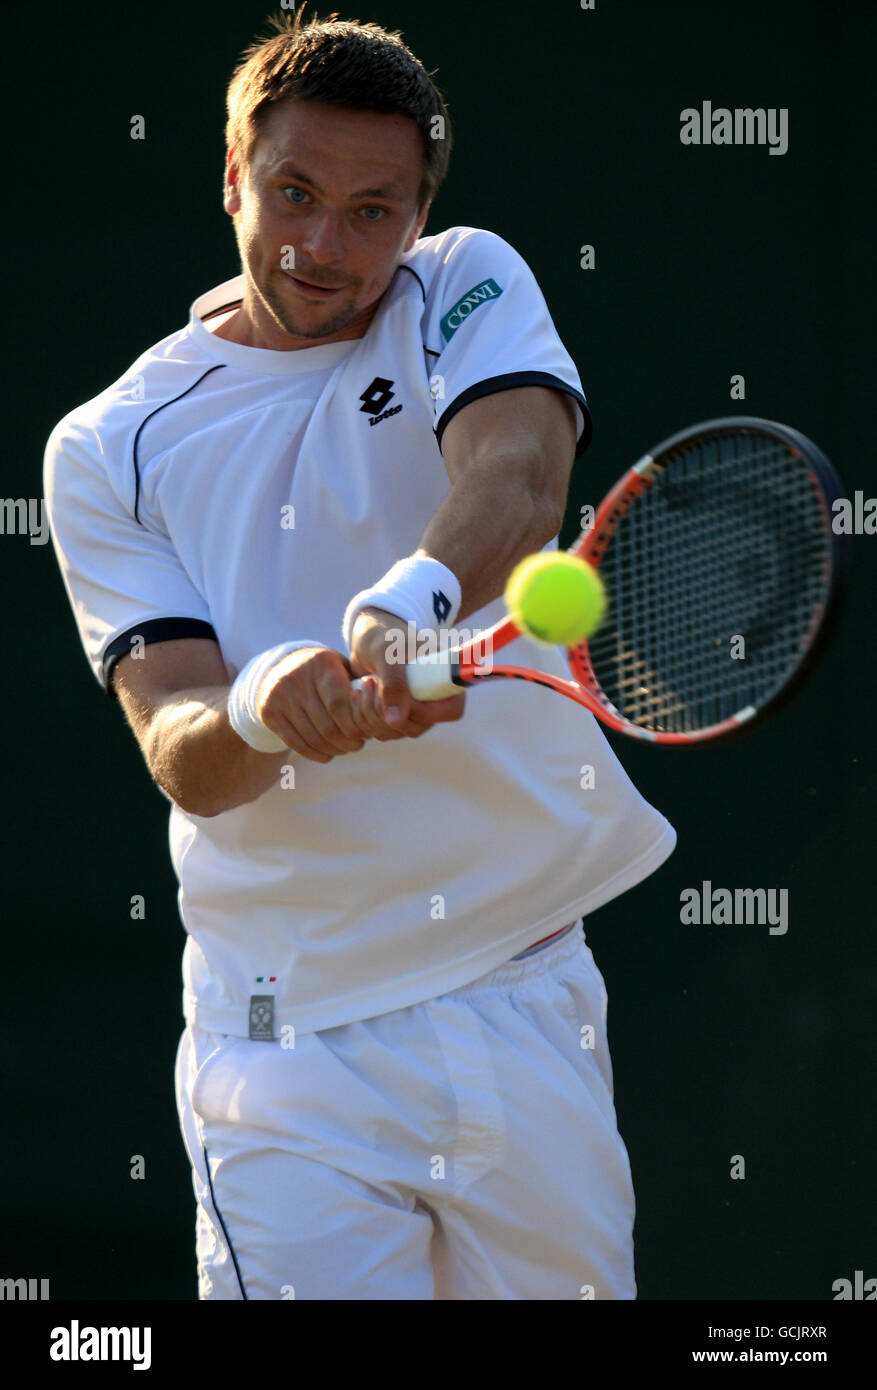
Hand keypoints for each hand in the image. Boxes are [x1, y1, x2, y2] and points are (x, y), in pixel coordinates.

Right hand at [255, 646, 367, 762]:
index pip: (339, 704)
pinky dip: (315, 754)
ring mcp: (280, 696)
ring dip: (333, 749)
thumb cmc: (324, 672)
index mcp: (321, 664)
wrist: (280, 667)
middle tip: (358, 745)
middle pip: (327, 724)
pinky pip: (295, 742)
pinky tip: (327, 755)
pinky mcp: (270, 712)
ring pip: (312, 737)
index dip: (354, 725)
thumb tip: (387, 711)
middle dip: (346, 741)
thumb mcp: (341, 667)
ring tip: (345, 749)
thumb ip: (360, 685)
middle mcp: (297, 678)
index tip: (366, 733)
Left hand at [348, 607, 465, 738]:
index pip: (452, 710)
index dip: (427, 712)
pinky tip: (357, 694)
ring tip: (363, 683)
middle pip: (418, 727)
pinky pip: (380, 731)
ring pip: (396, 732)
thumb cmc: (385, 637)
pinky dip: (363, 718)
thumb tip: (397, 721)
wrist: (368, 639)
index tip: (401, 697)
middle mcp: (433, 699)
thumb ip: (394, 683)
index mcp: (445, 678)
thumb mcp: (388, 653)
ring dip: (371, 713)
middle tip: (370, 682)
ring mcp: (413, 711)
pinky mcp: (393, 718)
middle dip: (388, 711)